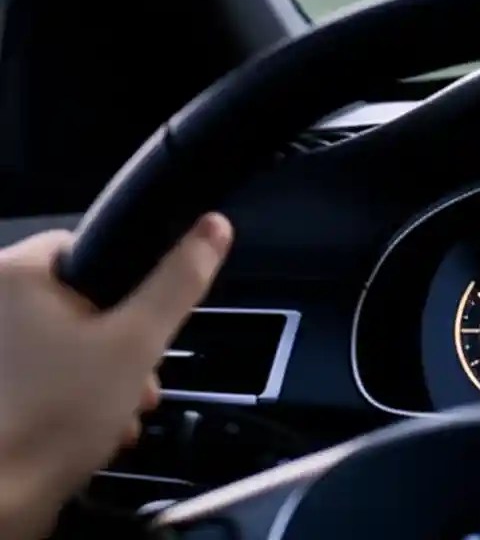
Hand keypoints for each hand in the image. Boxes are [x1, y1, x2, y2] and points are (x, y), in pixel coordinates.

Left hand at [0, 214, 231, 539]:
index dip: (129, 284)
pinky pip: (41, 370)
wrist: (3, 496)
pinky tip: (93, 422)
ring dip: (103, 371)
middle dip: (122, 341)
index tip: (144, 324)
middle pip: (81, 300)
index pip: (88, 246)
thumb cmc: (58, 415)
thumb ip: (179, 280)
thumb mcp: (139, 340)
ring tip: (120, 407)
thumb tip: (213, 228)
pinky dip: (71, 390)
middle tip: (138, 375)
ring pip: (64, 339)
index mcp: (15, 273)